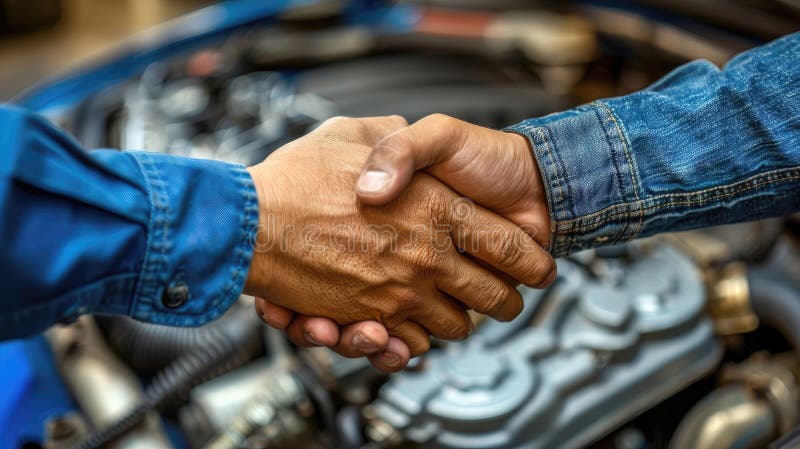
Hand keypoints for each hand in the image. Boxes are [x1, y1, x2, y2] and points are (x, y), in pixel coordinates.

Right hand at [245, 116, 554, 369]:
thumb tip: (404, 137)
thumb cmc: (298, 174)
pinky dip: (419, 343)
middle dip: (505, 299)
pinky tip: (415, 330)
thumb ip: (393, 138)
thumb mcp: (353, 132)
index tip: (538, 267)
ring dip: (462, 322)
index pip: (507, 244)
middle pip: (493, 295)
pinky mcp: (369, 318)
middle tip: (507, 297)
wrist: (245, 220)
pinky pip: (412, 343)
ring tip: (462, 314)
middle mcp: (426, 254)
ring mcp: (400, 291)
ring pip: (456, 325)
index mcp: (435, 206)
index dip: (530, 259)